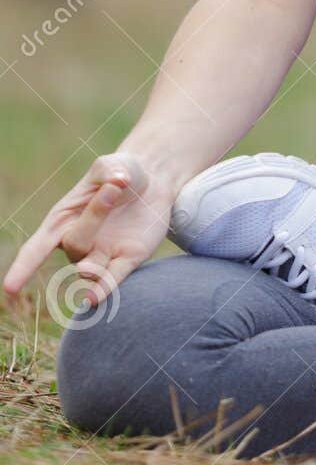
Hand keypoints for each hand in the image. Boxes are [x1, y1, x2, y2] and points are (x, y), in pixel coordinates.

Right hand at [3, 152, 177, 310]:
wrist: (152, 183)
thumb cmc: (121, 173)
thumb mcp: (112, 165)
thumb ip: (110, 171)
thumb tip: (118, 182)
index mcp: (62, 220)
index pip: (36, 248)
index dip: (23, 267)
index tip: (9, 288)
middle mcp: (78, 243)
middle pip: (75, 245)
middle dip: (91, 219)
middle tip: (114, 187)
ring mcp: (102, 254)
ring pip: (90, 268)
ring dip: (90, 270)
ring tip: (88, 269)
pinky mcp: (127, 259)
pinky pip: (113, 279)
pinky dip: (104, 289)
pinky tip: (94, 299)